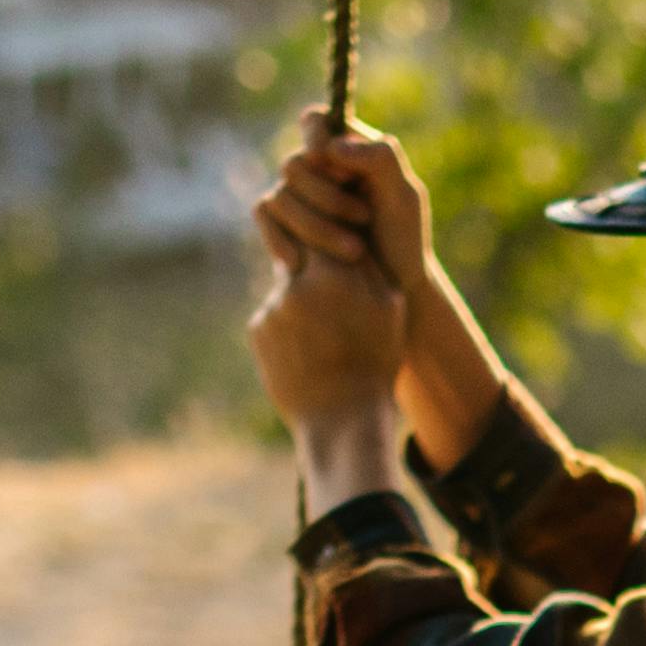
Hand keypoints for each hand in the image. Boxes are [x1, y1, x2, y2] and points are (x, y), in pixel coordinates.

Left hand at [243, 193, 404, 438]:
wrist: (341, 418)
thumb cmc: (374, 362)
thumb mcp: (387, 310)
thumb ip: (367, 266)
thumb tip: (351, 234)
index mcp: (334, 273)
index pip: (320, 227)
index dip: (327, 233)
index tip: (336, 244)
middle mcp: (297, 284)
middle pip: (297, 251)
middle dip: (309, 262)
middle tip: (326, 283)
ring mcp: (272, 307)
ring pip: (286, 287)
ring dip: (301, 302)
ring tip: (324, 338)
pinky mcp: (257, 330)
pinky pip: (273, 316)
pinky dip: (287, 328)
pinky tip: (306, 353)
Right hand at [256, 112, 440, 287]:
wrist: (390, 288)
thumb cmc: (402, 239)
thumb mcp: (404, 197)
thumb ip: (379, 160)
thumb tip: (330, 148)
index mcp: (346, 149)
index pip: (315, 121)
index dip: (317, 137)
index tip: (337, 166)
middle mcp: (316, 169)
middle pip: (294, 163)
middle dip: (327, 196)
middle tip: (364, 218)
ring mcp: (296, 196)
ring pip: (280, 193)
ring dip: (316, 225)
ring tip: (354, 252)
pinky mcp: (281, 223)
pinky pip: (264, 213)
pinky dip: (280, 237)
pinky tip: (303, 263)